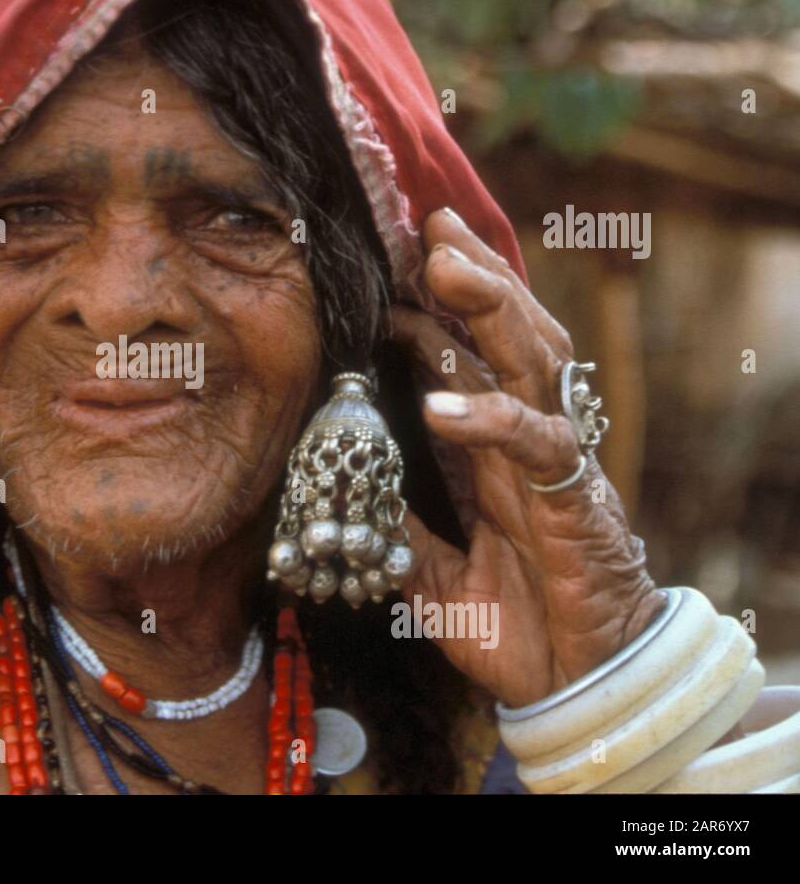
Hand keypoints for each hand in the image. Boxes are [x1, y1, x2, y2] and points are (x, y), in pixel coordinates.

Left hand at [389, 208, 665, 707]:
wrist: (574, 686)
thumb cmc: (510, 623)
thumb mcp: (426, 568)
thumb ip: (392, 522)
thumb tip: (337, 487)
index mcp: (490, 450)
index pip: (468, 357)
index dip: (434, 310)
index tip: (391, 263)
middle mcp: (524, 443)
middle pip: (509, 335)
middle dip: (473, 276)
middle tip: (431, 225)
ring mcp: (553, 467)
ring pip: (533, 365)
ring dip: (490, 312)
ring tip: (444, 269)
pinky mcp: (573, 505)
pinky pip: (539, 448)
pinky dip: (492, 421)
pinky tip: (443, 404)